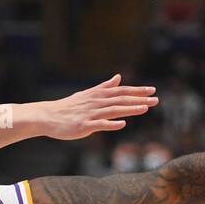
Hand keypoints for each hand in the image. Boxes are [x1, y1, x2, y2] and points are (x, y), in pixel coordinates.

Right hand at [42, 75, 157, 139]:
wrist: (49, 116)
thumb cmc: (69, 107)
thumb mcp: (88, 94)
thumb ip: (104, 87)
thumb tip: (118, 77)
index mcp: (98, 95)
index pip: (121, 91)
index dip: (137, 90)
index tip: (152, 90)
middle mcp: (96, 102)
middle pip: (121, 99)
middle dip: (139, 99)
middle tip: (155, 100)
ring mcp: (90, 114)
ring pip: (113, 110)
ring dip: (130, 109)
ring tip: (145, 109)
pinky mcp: (84, 126)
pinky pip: (100, 124)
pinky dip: (111, 124)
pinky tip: (122, 124)